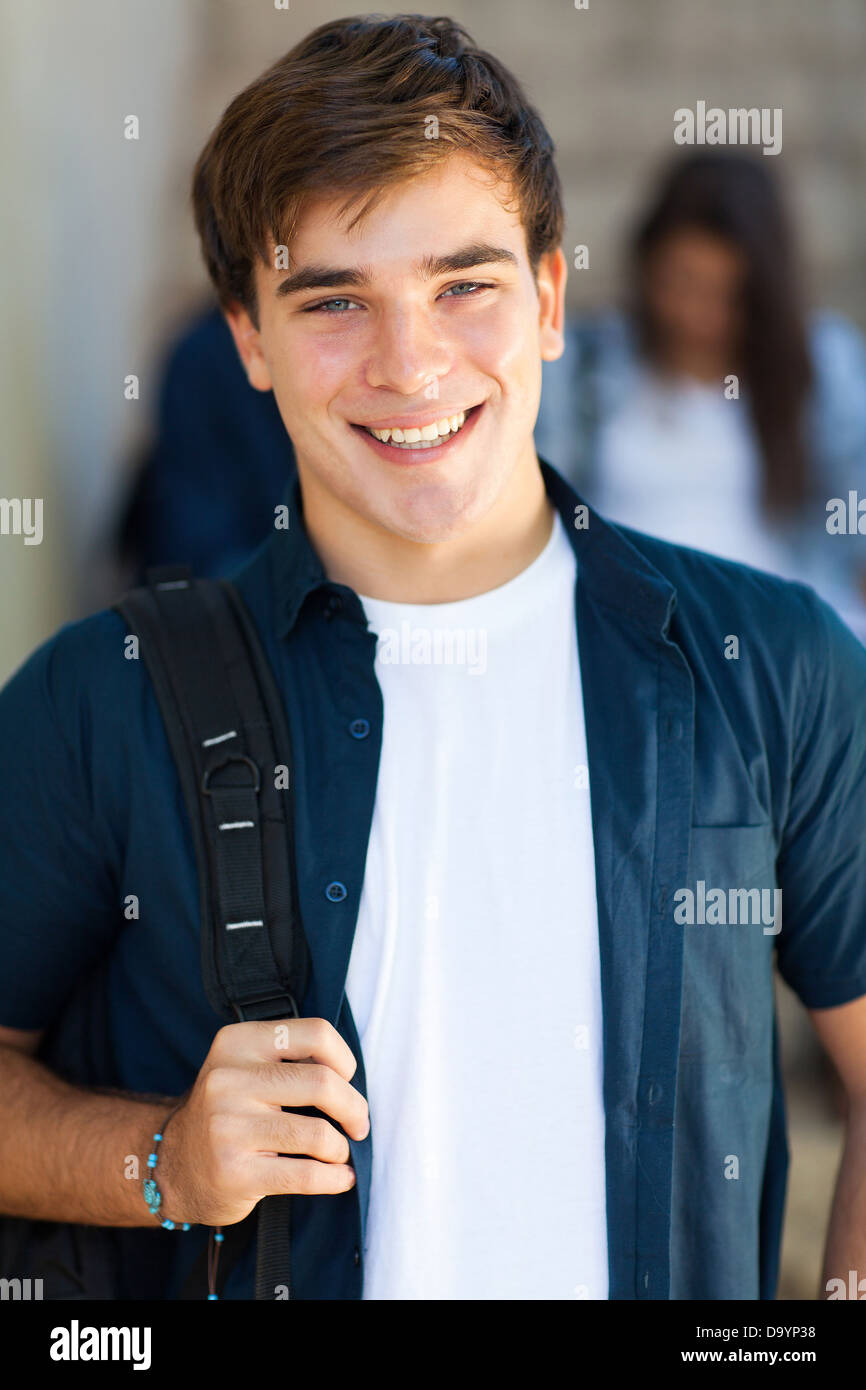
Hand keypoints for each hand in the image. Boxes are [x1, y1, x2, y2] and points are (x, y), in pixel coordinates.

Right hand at [156, 1017, 368, 1225]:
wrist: (173, 1165)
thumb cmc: (229, 1112)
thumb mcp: (246, 1067)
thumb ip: (291, 1059)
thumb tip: (353, 1079)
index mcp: (237, 1042)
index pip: (316, 1033)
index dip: (345, 1059)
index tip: (347, 1080)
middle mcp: (228, 1080)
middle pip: (322, 1083)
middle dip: (354, 1108)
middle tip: (359, 1124)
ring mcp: (228, 1127)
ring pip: (318, 1134)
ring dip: (341, 1148)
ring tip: (339, 1153)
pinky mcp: (234, 1172)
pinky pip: (306, 1175)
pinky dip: (335, 1179)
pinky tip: (340, 1178)